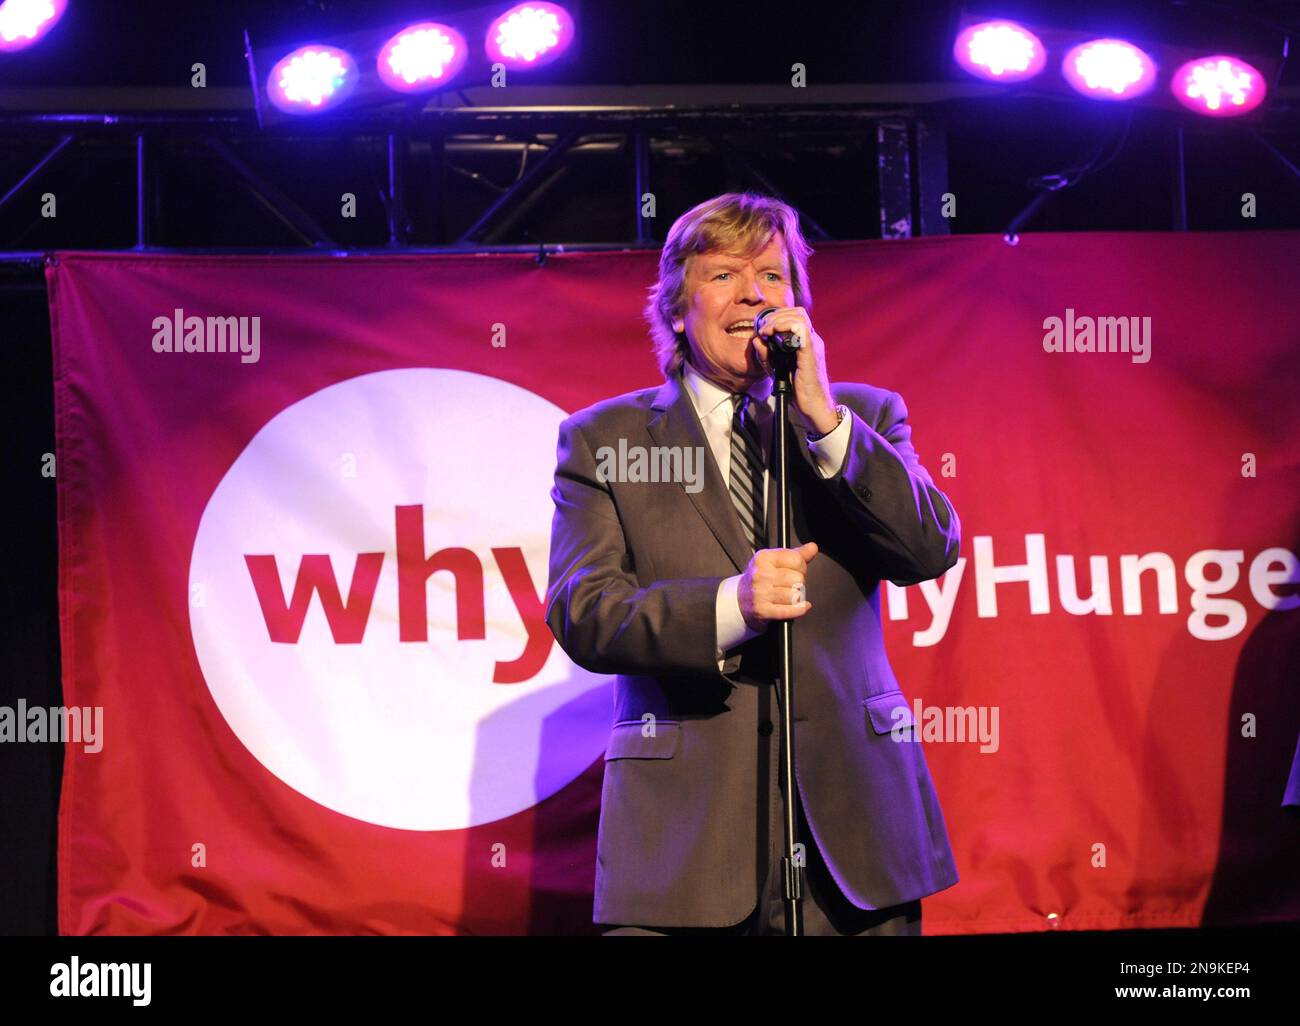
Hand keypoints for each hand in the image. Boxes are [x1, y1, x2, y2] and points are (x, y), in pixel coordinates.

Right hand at [738, 542, 817, 630]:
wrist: (740, 600)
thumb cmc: (761, 579)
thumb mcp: (774, 562)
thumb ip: (796, 555)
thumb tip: (813, 547)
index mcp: (763, 558)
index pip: (797, 559)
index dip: (801, 567)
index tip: (796, 571)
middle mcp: (760, 574)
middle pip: (798, 578)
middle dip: (799, 583)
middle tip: (791, 585)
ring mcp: (761, 593)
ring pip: (795, 595)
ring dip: (797, 597)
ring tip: (789, 596)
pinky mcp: (763, 610)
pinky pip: (790, 610)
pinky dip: (799, 610)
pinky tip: (800, 607)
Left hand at [751, 307, 836, 435]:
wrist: (814, 406)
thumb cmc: (798, 390)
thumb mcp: (776, 369)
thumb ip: (766, 355)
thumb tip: (756, 339)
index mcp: (805, 343)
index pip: (794, 317)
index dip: (777, 316)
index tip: (763, 328)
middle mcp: (812, 341)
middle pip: (797, 312)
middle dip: (776, 315)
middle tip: (763, 328)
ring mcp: (813, 346)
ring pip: (799, 317)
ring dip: (778, 320)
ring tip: (766, 330)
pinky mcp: (811, 353)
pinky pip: (802, 331)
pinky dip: (785, 327)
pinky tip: (772, 334)